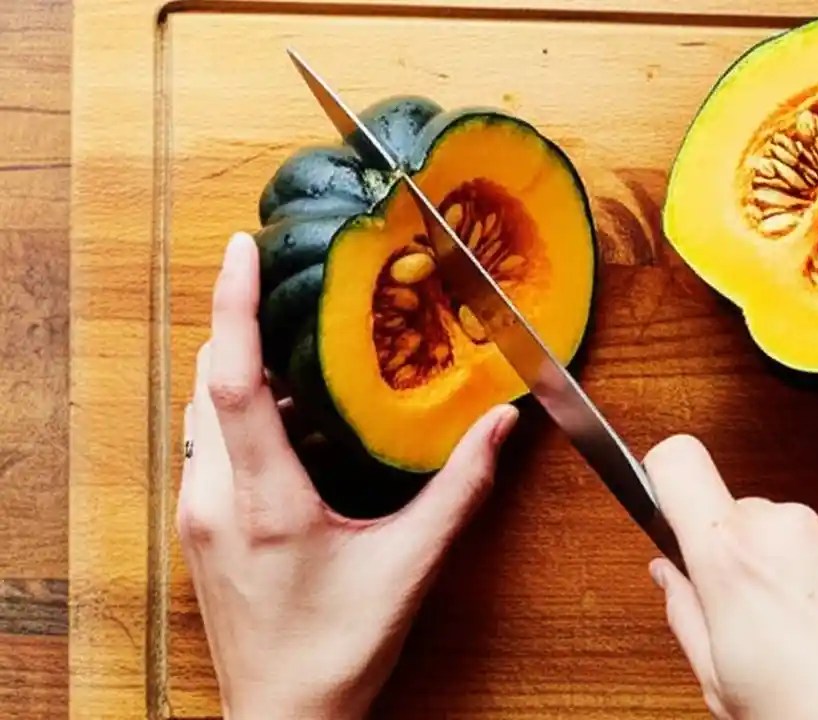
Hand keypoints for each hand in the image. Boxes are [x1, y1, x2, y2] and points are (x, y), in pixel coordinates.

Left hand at [177, 232, 518, 719]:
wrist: (282, 719)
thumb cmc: (337, 652)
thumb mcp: (410, 567)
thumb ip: (460, 490)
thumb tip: (502, 424)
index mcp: (265, 502)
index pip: (234, 382)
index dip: (235, 308)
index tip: (241, 251)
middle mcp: (215, 498)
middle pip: (209, 380)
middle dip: (244, 327)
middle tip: (291, 290)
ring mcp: (198, 512)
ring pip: (202, 410)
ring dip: (242, 371)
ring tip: (301, 352)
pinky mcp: (199, 525)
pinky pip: (208, 442)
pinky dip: (240, 411)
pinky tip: (293, 420)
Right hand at [643, 435, 817, 719]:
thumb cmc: (816, 718)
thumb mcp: (719, 681)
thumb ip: (684, 613)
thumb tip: (671, 577)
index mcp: (734, 555)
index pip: (677, 462)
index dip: (663, 478)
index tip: (665, 502)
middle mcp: (790, 529)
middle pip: (737, 511)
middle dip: (733, 554)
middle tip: (741, 617)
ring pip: (789, 534)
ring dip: (785, 571)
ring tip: (796, 638)